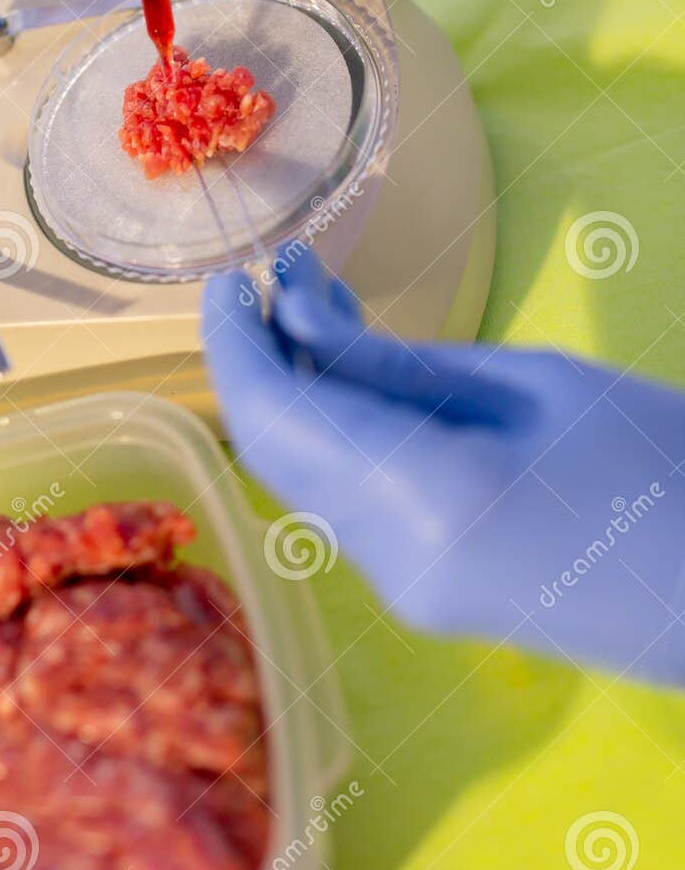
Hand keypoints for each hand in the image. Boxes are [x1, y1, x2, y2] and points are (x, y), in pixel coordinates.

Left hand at [202, 250, 684, 684]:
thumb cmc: (666, 467)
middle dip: (257, 358)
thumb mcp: (531, 383)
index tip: (228, 274)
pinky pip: (345, 504)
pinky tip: (356, 376)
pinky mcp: (425, 595)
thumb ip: (396, 360)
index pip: (276, 417)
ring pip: (304, 477)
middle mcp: (396, 562)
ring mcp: (408, 591)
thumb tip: (295, 314)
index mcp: (429, 499)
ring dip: (293, 392)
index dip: (232, 341)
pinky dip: (331, 434)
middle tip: (275, 275)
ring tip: (316, 304)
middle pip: (277, 452)